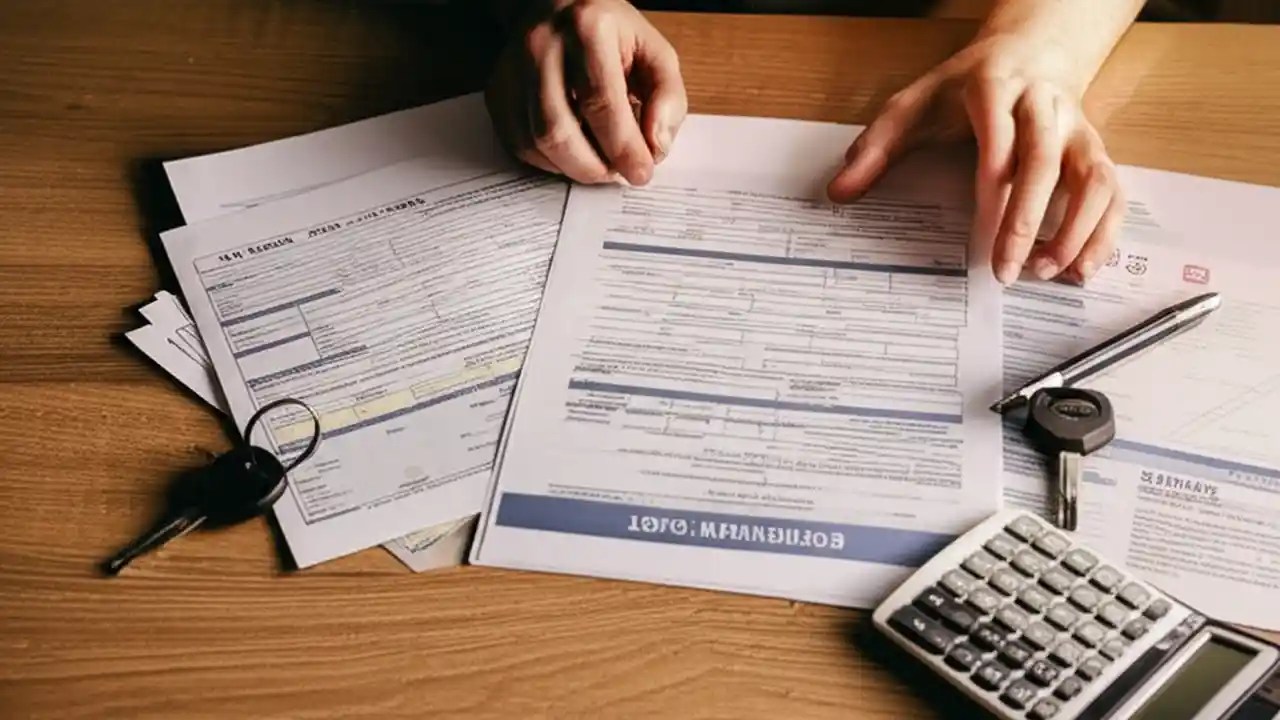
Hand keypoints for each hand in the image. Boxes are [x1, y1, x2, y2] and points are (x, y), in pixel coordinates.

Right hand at [485, 0, 686, 185]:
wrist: (557, 6)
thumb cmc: (610, 33)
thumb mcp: (655, 52)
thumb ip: (667, 99)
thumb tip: (655, 147)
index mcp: (587, 29)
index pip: (601, 103)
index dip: (623, 148)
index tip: (641, 172)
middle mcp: (542, 47)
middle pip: (558, 131)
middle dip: (593, 167)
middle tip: (617, 174)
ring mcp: (512, 69)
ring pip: (534, 142)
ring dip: (572, 168)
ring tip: (599, 164)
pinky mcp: (497, 91)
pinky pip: (518, 144)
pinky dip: (548, 161)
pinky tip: (571, 154)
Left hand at [827, 34, 1123, 285]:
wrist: (1027, 53)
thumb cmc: (963, 88)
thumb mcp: (911, 105)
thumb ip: (875, 148)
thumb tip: (839, 192)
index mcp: (996, 91)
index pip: (1000, 141)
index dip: (994, 189)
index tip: (980, 236)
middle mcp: (1045, 107)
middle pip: (1045, 163)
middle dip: (1028, 221)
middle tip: (1008, 271)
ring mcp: (1078, 130)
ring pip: (1094, 177)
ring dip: (1078, 230)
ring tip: (1050, 273)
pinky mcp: (1098, 150)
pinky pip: (1114, 192)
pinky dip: (1105, 232)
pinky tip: (1083, 267)